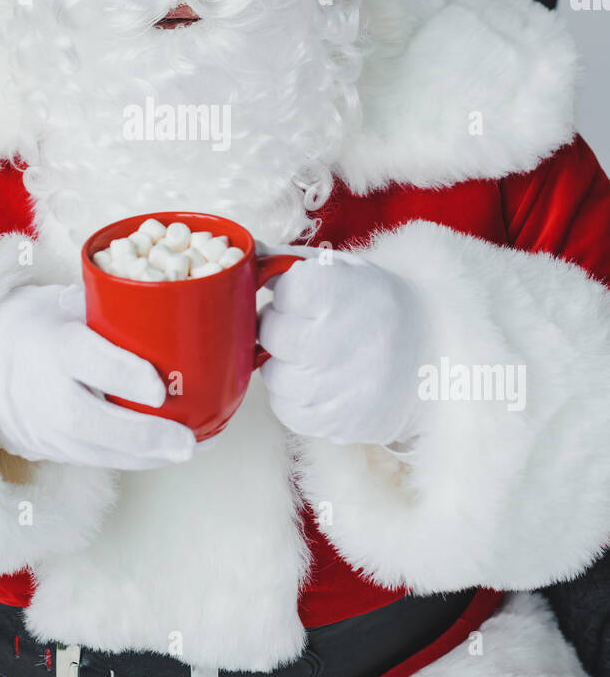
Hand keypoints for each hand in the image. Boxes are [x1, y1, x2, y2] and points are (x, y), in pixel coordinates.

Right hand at [0, 283, 195, 468]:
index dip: (122, 375)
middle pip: (84, 420)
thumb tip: (172, 311)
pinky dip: (132, 460)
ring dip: (144, 457)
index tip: (159, 389)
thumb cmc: (45, 324)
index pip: (84, 359)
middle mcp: (40, 388)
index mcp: (51, 342)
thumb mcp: (72, 303)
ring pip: (91, 451)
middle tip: (187, 442)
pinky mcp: (46, 449)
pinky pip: (92, 460)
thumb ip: (112, 311)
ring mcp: (39, 425)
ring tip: (186, 450)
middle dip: (141, 435)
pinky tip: (163, 455)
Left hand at [257, 250, 422, 446]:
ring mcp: (333, 386)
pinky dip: (295, 397)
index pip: (280, 291)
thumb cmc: (379, 306)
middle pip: (271, 333)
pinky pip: (286, 410)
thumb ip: (287, 261)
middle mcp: (332, 340)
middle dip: (282, 328)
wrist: (433, 356)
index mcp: (336, 291)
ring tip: (316, 355)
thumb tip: (243, 255)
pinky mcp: (334, 422)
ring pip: (273, 375)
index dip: (288, 293)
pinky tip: (320, 381)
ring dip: (285, 364)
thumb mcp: (344, 268)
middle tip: (309, 326)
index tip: (307, 296)